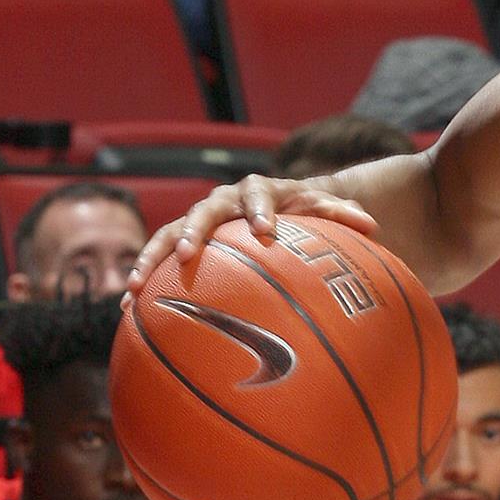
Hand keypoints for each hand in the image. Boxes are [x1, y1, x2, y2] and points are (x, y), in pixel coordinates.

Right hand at [126, 175, 376, 300]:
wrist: (278, 207)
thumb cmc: (307, 213)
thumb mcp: (326, 212)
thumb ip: (343, 215)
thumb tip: (370, 224)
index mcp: (260, 191)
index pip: (259, 195)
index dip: (259, 210)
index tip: (265, 230)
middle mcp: (225, 202)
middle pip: (205, 211)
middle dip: (195, 230)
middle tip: (191, 252)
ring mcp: (201, 221)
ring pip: (170, 233)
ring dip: (155, 258)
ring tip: (138, 286)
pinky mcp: (185, 242)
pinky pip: (159, 258)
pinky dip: (145, 278)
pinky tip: (128, 308)